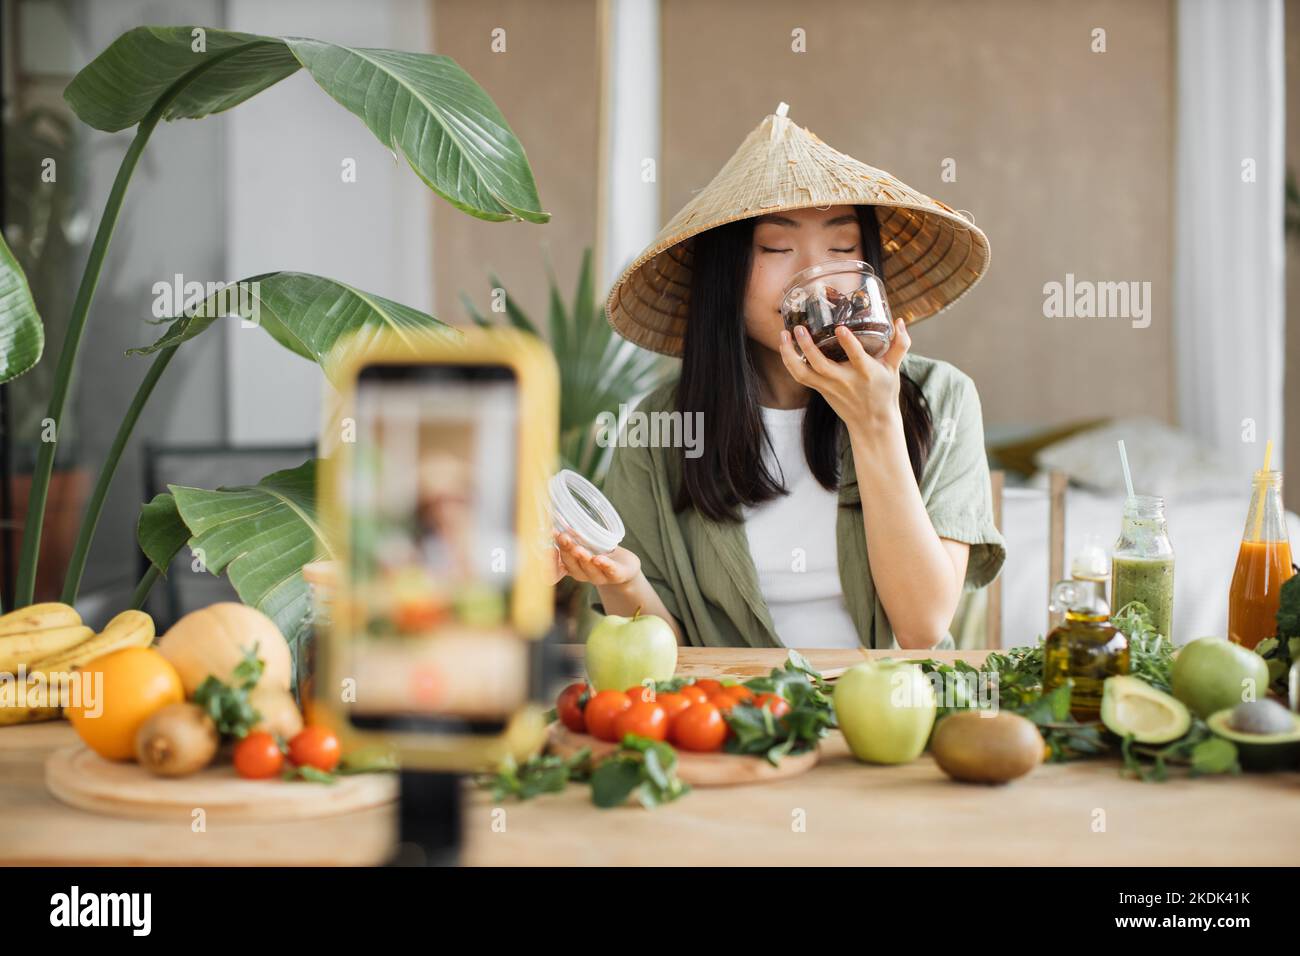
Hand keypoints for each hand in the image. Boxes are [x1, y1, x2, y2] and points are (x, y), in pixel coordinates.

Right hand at [553, 530, 640, 586]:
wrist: (625, 567)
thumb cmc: (600, 552)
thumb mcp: (584, 543)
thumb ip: (572, 535)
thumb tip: (557, 517)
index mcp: (573, 566)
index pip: (558, 565)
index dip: (551, 557)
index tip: (547, 542)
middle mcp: (584, 574)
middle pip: (572, 565)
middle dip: (567, 551)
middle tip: (563, 538)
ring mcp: (600, 576)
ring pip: (589, 570)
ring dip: (583, 559)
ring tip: (578, 549)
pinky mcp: (618, 575)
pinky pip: (611, 571)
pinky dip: (605, 565)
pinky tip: (599, 559)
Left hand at [779, 316, 910, 438]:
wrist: (872, 424)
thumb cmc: (884, 393)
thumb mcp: (895, 369)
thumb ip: (900, 345)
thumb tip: (900, 321)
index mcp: (866, 373)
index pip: (857, 357)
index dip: (849, 343)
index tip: (840, 329)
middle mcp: (845, 380)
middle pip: (821, 365)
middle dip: (808, 347)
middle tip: (799, 328)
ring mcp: (829, 386)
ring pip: (803, 373)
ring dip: (790, 355)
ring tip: (783, 335)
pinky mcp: (820, 389)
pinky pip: (800, 377)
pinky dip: (789, 362)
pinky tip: (785, 346)